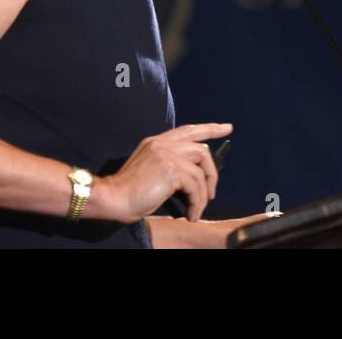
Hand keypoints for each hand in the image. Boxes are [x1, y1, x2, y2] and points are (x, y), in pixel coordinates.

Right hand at [99, 123, 231, 222]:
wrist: (114, 198)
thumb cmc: (129, 191)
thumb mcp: (149, 169)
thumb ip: (168, 163)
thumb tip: (193, 175)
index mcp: (157, 141)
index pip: (188, 130)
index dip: (210, 128)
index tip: (227, 127)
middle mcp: (163, 143)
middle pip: (202, 149)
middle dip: (213, 172)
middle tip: (213, 192)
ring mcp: (167, 154)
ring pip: (200, 171)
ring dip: (203, 194)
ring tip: (196, 209)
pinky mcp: (171, 170)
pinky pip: (196, 187)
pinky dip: (197, 203)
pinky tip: (191, 213)